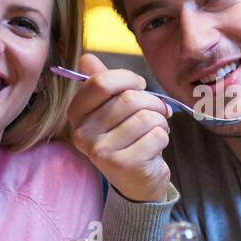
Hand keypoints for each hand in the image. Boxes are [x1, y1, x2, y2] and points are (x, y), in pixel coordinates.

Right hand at [67, 53, 172, 202]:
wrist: (137, 183)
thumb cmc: (126, 138)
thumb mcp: (111, 110)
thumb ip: (101, 84)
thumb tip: (87, 58)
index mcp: (76, 115)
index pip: (100, 82)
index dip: (128, 78)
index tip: (139, 86)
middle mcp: (83, 135)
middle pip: (128, 99)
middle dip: (152, 101)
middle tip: (157, 110)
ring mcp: (102, 152)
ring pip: (146, 117)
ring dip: (160, 120)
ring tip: (155, 129)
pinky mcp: (125, 165)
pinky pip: (157, 135)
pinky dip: (164, 137)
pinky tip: (155, 146)